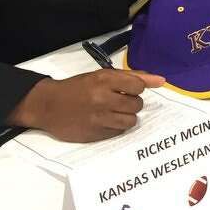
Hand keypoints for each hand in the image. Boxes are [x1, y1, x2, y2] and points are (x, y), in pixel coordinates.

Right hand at [6, 69, 164, 141]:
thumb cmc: (78, 87)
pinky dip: (116, 127)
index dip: (136, 88)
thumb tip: (162, 81)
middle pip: (137, 105)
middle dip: (131, 103)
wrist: (48, 105)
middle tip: (118, 101)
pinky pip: (119, 132)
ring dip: (127, 116)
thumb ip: (133, 77)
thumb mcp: (103, 75)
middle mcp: (102, 99)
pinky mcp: (95, 134)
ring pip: (131, 121)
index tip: (126, 89)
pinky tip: (106, 121)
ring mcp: (98, 119)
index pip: (138, 86)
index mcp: (104, 81)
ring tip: (114, 112)